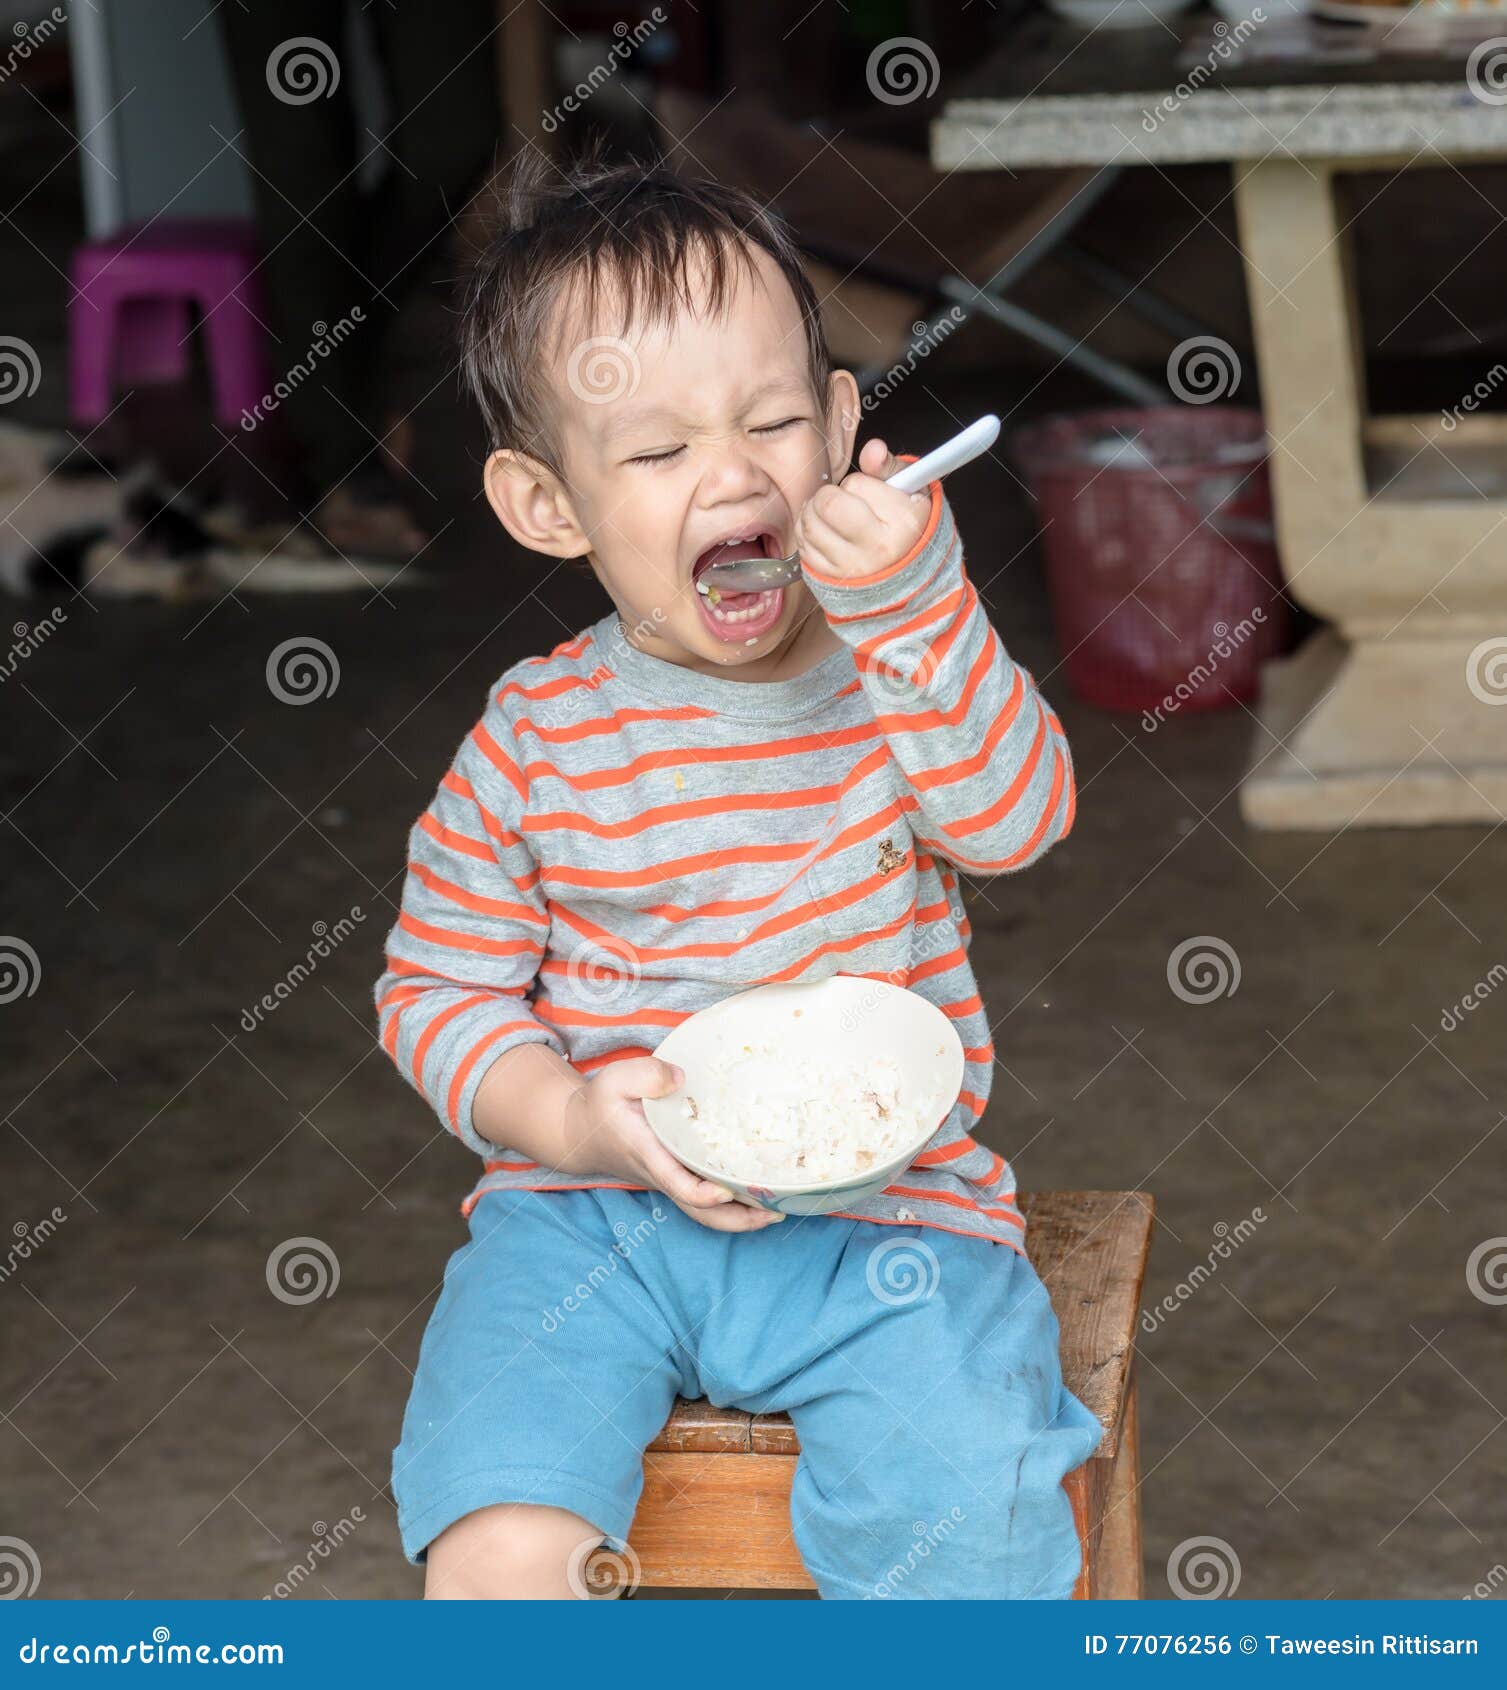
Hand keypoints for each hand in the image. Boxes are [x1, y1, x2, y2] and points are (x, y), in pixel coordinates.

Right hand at [564, 1057, 784, 1231]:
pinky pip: (705, 1199)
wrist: (582, 1132)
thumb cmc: (602, 1105)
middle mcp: (664, 1175)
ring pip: (707, 1212)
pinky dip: (733, 1202)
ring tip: (779, 1208)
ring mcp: (671, 1180)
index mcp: (650, 1155)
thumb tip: (681, 1078)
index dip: (707, 1193)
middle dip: (739, 1219)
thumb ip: (646, 1074)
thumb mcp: (615, 1079)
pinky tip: (759, 1188)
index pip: (680, 1187)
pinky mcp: (677, 1177)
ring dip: (742, 1216)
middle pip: (702, 1214)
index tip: (730, 1187)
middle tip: (776, 1213)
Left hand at [795, 437, 930, 581]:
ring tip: (829, 514)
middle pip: (827, 505)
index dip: (858, 483)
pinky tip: (822, 531)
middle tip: (838, 499)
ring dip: (812, 512)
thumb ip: (888, 466)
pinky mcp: (832, 578)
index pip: (856, 484)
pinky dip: (807, 534)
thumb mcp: (909, 491)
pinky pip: (804, 548)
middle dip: (826, 495)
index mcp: (902, 522)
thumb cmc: (904, 525)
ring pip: (810, 526)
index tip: (869, 494)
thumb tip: (873, 449)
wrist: (905, 573)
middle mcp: (877, 548)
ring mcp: (852, 567)